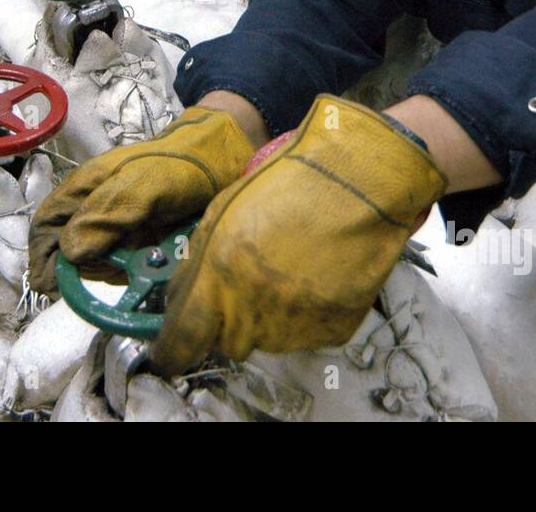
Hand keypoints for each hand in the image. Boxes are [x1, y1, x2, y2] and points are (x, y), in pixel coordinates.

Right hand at [28, 106, 255, 297]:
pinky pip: (126, 263)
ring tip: (139, 262)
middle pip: (69, 251)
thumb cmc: (181, 163)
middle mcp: (95, 208)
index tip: (55, 288)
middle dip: (86, 269)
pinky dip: (135, 270)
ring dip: (114, 270)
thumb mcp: (144, 185)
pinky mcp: (140, 237)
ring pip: (98, 262)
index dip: (44, 258)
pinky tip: (152, 263)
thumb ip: (107, 214)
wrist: (225, 157)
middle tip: (115, 270)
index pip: (45, 228)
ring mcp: (118, 224)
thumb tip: (71, 253)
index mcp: (84, 189)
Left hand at [151, 94, 446, 375]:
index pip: (182, 342)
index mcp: (221, 278)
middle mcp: (255, 311)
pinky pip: (306, 334)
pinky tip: (316, 276)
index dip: (173, 352)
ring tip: (289, 270)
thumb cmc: (292, 184)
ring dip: (267, 317)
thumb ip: (199, 260)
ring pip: (267, 340)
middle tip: (246, 285)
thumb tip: (184, 295)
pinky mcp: (333, 331)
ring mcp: (297, 326)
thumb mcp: (225, 210)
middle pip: (227, 344)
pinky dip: (305, 315)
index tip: (173, 351)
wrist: (362, 183)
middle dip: (227, 324)